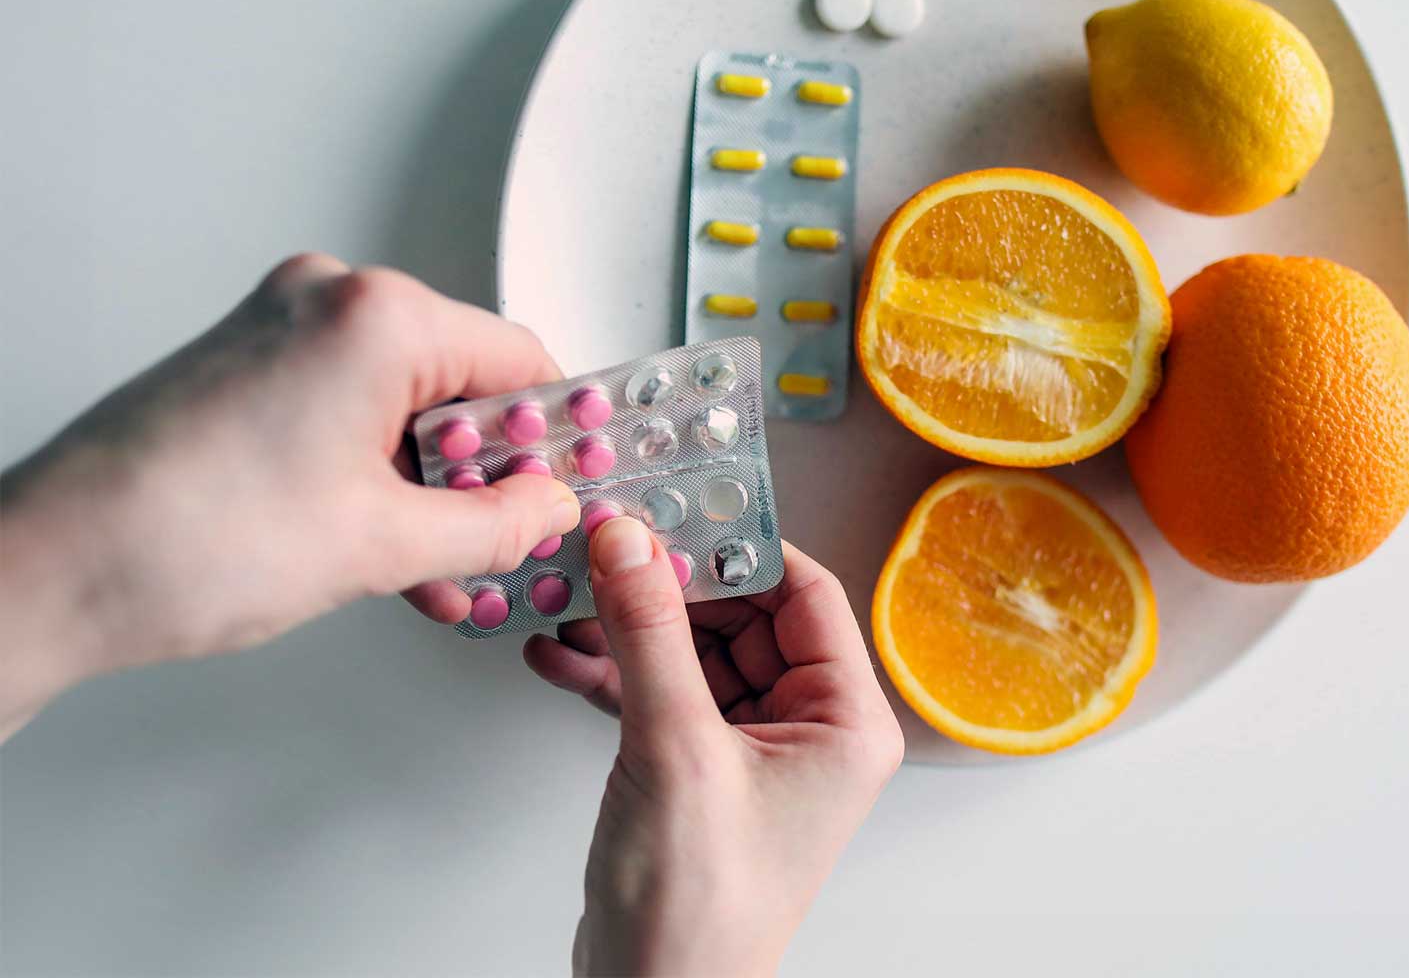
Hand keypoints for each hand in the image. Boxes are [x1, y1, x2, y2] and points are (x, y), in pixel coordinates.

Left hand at [0, 253, 580, 733]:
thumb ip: (493, 524)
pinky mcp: (245, 367)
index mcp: (375, 317)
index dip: (561, 437)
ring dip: (436, 489)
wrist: (46, 569)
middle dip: (493, 475)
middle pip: (463, 382)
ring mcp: (278, 330)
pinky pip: (348, 413)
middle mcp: (325, 302)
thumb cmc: (181, 538)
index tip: (578, 485)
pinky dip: (379, 477)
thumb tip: (545, 509)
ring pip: (405, 406)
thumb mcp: (383, 546)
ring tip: (452, 571)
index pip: (519, 363)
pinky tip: (396, 553)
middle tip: (518, 541)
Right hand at [523, 517, 903, 976]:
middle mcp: (811, 730)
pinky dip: (613, 675)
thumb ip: (648, 632)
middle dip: (669, 584)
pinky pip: (664, 696)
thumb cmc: (698, 907)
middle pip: (744, 615)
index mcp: (846, 720)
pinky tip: (557, 655)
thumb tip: (630, 538)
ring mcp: (754, 753)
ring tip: (566, 595)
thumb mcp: (674, 745)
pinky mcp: (701, 774)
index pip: (805, 592)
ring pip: (694, 652)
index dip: (740, 544)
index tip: (677, 506)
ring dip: (630, 628)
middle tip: (605, 543)